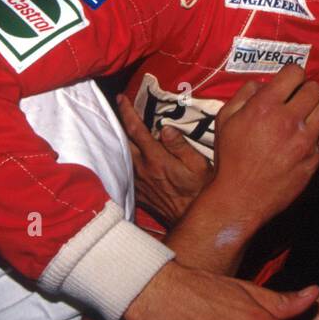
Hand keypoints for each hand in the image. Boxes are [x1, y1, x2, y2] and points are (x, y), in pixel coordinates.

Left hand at [117, 94, 213, 223]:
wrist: (193, 221)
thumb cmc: (200, 190)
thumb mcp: (199, 165)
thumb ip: (181, 145)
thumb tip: (165, 127)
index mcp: (156, 159)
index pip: (136, 130)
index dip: (127, 112)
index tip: (122, 98)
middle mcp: (142, 170)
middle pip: (122, 141)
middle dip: (119, 123)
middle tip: (118, 108)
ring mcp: (137, 183)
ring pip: (122, 156)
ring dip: (120, 140)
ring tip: (120, 127)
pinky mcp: (138, 193)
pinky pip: (125, 172)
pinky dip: (123, 159)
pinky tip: (126, 154)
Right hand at [211, 63, 318, 226]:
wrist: (240, 197)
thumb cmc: (230, 158)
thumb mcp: (225, 119)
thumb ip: (244, 95)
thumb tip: (263, 83)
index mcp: (265, 106)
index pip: (295, 72)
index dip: (292, 74)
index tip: (289, 82)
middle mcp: (289, 120)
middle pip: (314, 89)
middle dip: (305, 90)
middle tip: (297, 99)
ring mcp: (305, 140)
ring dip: (316, 109)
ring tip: (305, 116)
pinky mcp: (313, 158)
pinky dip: (315, 135)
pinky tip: (301, 141)